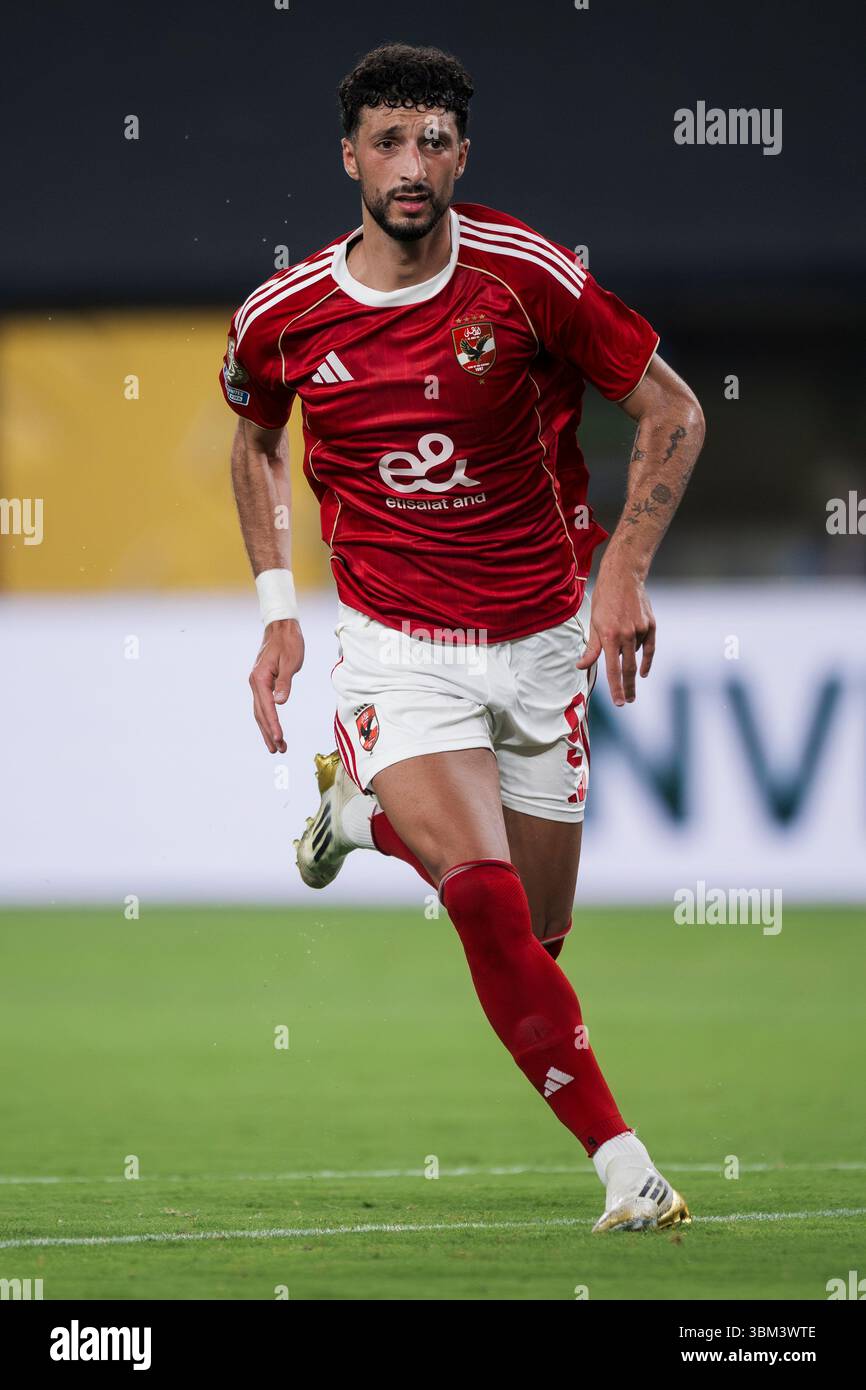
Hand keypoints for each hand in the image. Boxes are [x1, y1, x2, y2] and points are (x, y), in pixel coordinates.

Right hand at [248, 619, 304, 751]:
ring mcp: (257, 683)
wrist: (281, 627)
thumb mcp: (290, 661)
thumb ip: (285, 682)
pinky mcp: (262, 682)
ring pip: (260, 712)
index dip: (273, 725)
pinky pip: (262, 705)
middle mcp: (255, 683)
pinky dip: (267, 719)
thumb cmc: (288, 642)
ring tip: (277, 747)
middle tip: (278, 750)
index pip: (266, 707)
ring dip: (267, 729)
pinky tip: (272, 728)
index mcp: (260, 678)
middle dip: (269, 733)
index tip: (279, 739)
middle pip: (260, 714)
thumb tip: (280, 703)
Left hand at [576, 565, 655, 705]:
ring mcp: (641, 630)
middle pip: (628, 669)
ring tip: (629, 677)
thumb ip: (591, 648)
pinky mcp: (651, 625)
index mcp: (609, 636)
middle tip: (627, 701)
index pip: (613, 669)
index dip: (616, 688)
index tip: (619, 702)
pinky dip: (646, 661)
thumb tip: (581, 666)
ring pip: (636, 656)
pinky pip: (649, 648)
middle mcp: (626, 635)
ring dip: (632, 668)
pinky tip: (643, 671)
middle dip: (628, 688)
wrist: (624, 576)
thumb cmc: (604, 599)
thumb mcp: (593, 623)